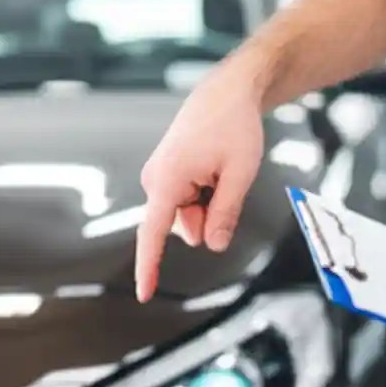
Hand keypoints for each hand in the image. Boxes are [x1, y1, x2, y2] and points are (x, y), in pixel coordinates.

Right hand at [135, 67, 263, 302]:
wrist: (227, 92)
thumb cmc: (235, 127)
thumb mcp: (240, 173)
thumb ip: (225, 213)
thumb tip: (213, 245)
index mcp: (168, 180)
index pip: (154, 233)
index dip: (150, 267)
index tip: (145, 294)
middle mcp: (155, 180)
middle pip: (187, 227)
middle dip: (211, 216)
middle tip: (228, 179)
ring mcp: (159, 177)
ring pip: (190, 216)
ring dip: (210, 203)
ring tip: (221, 168)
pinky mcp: (166, 175)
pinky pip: (189, 201)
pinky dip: (207, 193)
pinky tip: (215, 167)